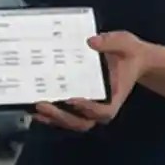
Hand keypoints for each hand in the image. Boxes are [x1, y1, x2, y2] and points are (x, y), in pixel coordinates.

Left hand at [32, 31, 148, 131]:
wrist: (131, 59)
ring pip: (71, 122)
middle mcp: (101, 106)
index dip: (88, 109)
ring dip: (52, 118)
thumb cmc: (128, 53)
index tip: (72, 100)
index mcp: (114, 95)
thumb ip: (110, 42)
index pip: (103, 111)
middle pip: (82, 122)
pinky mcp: (78, 104)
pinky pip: (64, 114)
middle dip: (61, 117)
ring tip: (34, 108)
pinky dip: (50, 114)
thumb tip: (90, 42)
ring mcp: (88, 108)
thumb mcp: (124, 42)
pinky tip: (34, 106)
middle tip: (43, 105)